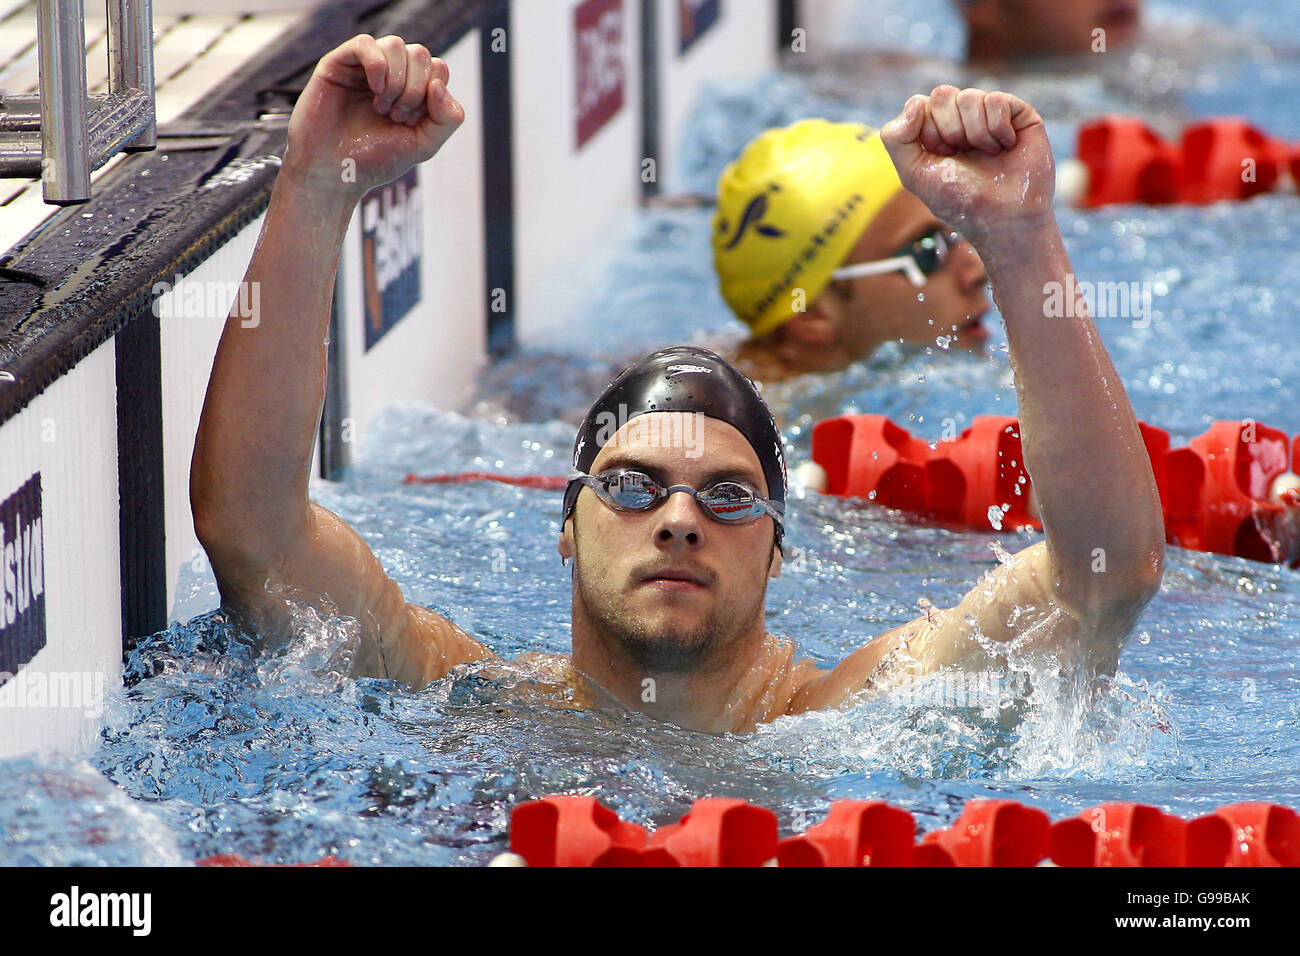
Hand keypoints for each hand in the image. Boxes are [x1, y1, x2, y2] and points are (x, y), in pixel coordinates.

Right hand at [284, 34, 464, 195]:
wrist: (333, 173)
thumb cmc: (374, 161)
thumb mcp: (423, 145)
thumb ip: (447, 119)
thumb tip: (439, 85)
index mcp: (412, 90)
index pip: (438, 69)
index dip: (433, 93)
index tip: (411, 121)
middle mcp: (390, 75)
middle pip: (421, 54)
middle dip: (415, 88)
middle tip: (396, 115)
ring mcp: (365, 67)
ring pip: (396, 45)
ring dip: (396, 80)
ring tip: (382, 106)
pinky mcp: (339, 63)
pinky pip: (365, 43)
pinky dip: (377, 65)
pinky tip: (374, 90)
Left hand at [880, 86, 1053, 243]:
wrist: (1001, 217)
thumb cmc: (958, 200)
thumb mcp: (914, 174)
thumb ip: (896, 139)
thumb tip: (916, 102)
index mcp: (934, 129)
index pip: (920, 104)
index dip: (928, 132)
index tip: (941, 157)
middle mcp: (961, 117)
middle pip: (943, 94)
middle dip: (950, 131)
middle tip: (963, 155)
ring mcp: (989, 113)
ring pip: (970, 97)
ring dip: (975, 134)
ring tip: (987, 155)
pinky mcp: (1018, 114)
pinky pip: (998, 100)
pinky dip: (997, 129)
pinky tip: (1005, 147)